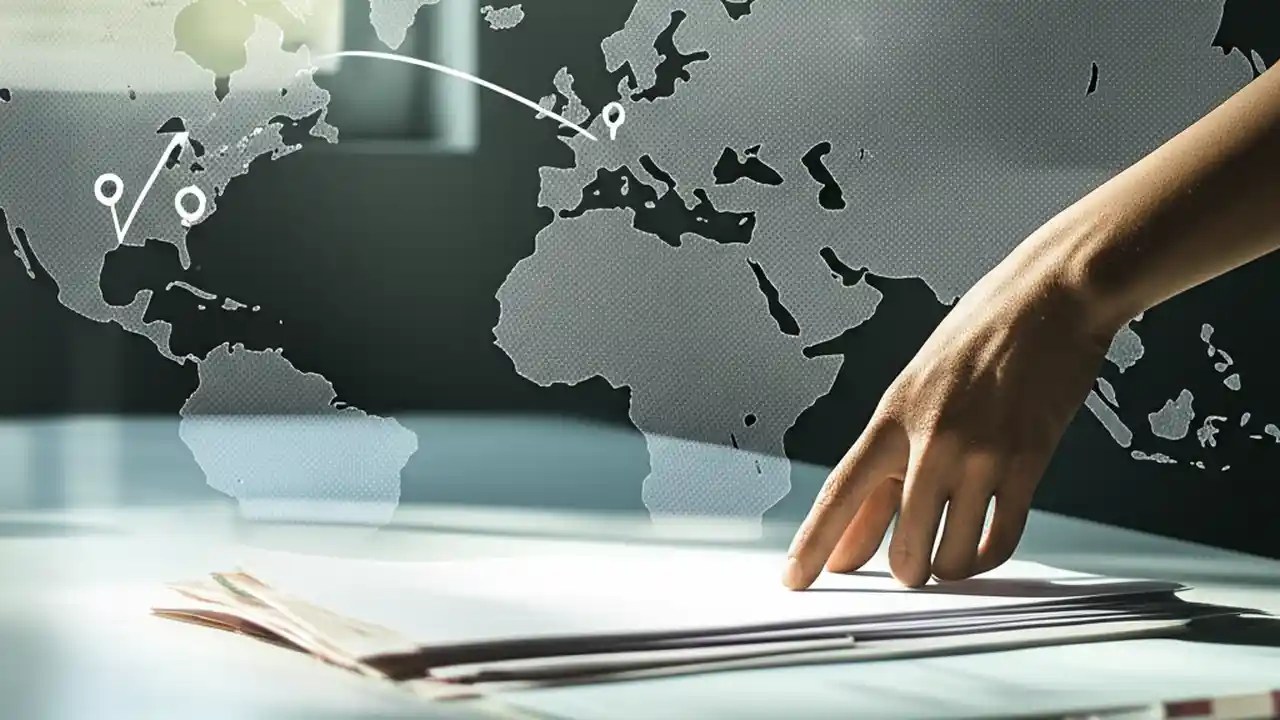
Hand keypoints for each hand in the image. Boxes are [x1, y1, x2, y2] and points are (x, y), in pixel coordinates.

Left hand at [783, 236, 1118, 588]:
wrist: (1051, 295)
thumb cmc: (978, 335)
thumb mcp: (916, 387)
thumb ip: (887, 460)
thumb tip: (859, 523)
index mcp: (892, 415)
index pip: (841, 493)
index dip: (814, 543)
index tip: (795, 579)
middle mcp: (931, 438)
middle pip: (902, 542)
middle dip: (903, 571)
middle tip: (907, 571)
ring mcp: (982, 452)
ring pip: (953, 553)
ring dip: (948, 569)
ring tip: (950, 559)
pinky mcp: (1029, 460)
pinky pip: (1002, 537)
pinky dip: (988, 557)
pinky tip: (982, 550)